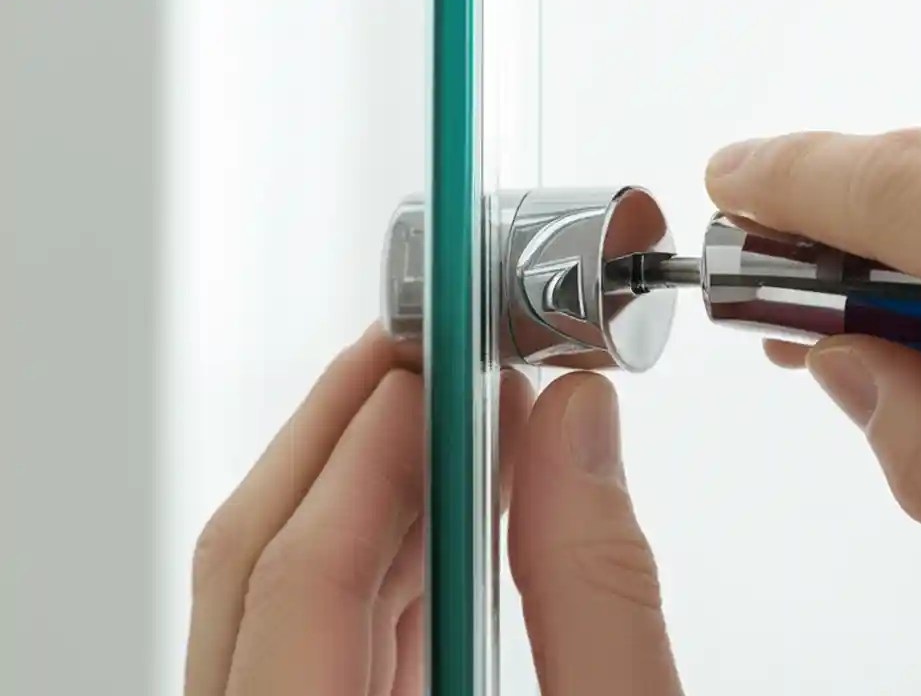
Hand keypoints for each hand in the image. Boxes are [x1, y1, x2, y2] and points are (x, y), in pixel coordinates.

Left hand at [184, 325, 681, 694]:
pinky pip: (318, 632)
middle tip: (432, 351)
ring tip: (458, 414)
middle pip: (258, 565)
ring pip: (278, 593)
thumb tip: (576, 423)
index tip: (434, 358)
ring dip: (370, 490)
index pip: (301, 578)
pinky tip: (452, 506)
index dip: (370, 447)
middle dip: (351, 437)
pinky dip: (385, 558)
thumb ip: (599, 593)